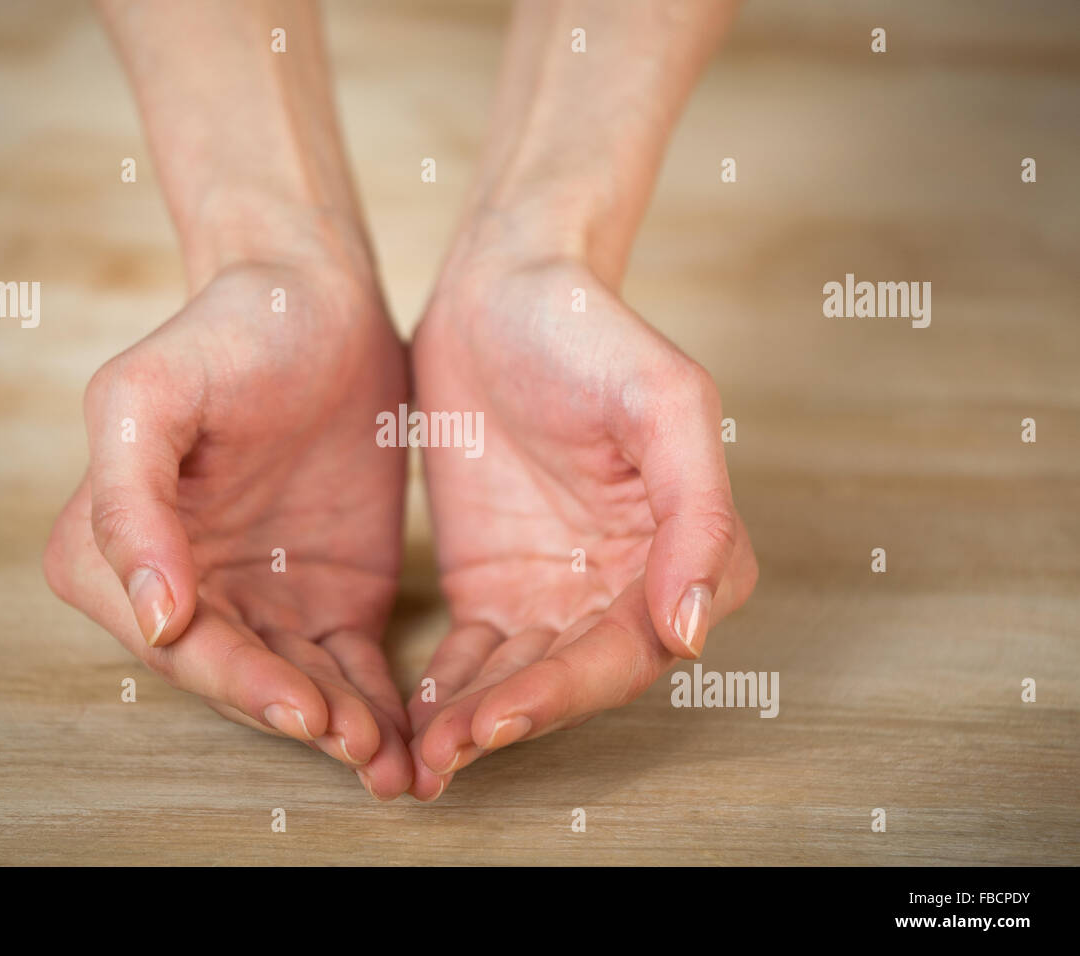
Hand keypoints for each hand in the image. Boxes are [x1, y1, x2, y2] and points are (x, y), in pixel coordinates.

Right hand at [43, 261, 414, 798]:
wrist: (316, 301)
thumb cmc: (223, 332)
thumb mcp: (148, 396)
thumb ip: (130, 504)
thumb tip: (153, 617)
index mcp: (117, 552)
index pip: (178, 641)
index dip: (236, 681)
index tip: (297, 710)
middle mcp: (184, 590)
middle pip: (239, 675)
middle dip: (298, 716)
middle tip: (355, 745)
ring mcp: (261, 602)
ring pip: (298, 684)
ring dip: (340, 728)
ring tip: (390, 758)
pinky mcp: (329, 602)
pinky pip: (351, 668)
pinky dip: (376, 704)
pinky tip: (409, 736)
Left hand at [406, 255, 757, 799]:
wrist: (501, 290)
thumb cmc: (591, 329)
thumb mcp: (664, 400)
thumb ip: (695, 511)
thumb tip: (696, 626)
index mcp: (684, 550)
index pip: (634, 648)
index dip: (570, 690)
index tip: (502, 717)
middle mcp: (624, 585)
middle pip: (572, 678)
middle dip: (512, 719)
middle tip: (447, 755)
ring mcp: (557, 590)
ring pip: (521, 678)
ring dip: (475, 721)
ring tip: (421, 757)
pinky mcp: (495, 586)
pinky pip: (474, 656)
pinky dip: (446, 690)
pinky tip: (410, 718)